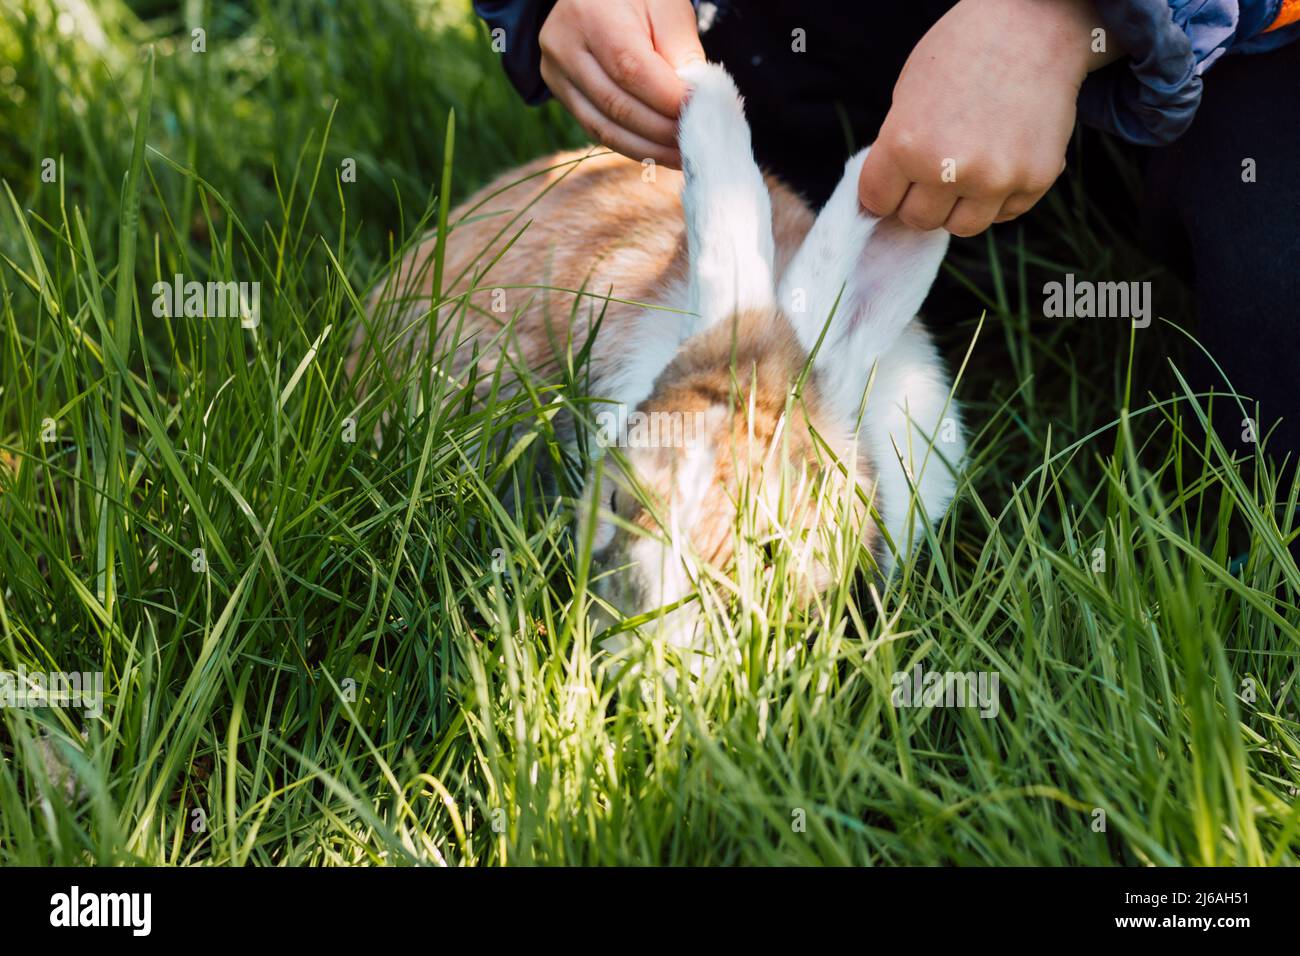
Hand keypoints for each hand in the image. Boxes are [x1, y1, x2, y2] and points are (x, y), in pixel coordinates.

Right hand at [539, 0, 703, 167]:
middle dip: (661, 131)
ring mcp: (556, 73)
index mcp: (592, 16)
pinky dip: (631, 145)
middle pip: (617, 105)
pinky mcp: (559, 92)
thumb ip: (682, 51)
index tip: (700, 115)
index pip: (631, 70)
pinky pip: (596, 129)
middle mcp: (564, 47)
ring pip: (604, 127)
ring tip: (682, 155)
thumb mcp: (666, 7)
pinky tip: (658, 151)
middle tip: (696, 142)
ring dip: (648, 149)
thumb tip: (697, 104)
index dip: (667, 100)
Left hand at [858, 0, 1119, 235]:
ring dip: (959, 207)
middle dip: (922, 200)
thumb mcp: (908, 96)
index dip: (884, 191)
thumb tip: (890, 199)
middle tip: (935, 172)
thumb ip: (898, 151)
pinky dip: (998, 197)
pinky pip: (1004, 213)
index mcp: (906, 144)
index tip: (895, 182)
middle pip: (919, 219)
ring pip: (962, 226)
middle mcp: (949, 169)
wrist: (1034, 25)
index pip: (877, 201)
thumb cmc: (963, 53)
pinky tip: (1001, 159)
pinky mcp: (1035, 180)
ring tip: (967, 171)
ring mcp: (995, 178)